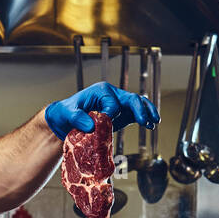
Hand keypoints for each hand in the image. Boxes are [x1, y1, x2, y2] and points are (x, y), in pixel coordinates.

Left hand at [44, 81, 159, 139]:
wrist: (65, 119)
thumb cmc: (66, 113)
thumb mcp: (68, 114)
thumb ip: (78, 118)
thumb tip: (91, 126)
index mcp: (101, 91)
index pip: (112, 102)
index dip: (112, 114)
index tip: (106, 124)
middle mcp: (112, 95)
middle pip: (131, 98)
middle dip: (139, 109)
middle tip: (145, 121)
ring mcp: (118, 104)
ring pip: (137, 104)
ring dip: (147, 112)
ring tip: (154, 122)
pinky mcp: (121, 114)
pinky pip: (135, 113)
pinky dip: (144, 118)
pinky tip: (150, 125)